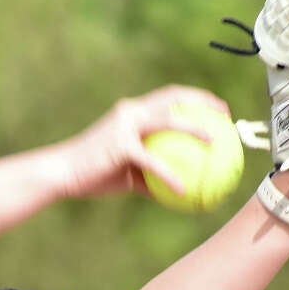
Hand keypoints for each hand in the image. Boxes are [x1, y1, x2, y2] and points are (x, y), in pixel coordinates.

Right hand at [55, 85, 230, 199]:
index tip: (218, 110)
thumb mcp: (128, 175)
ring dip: (194, 128)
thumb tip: (178, 192)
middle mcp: (130, 112)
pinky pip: (152, 162)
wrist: (63, 174)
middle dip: (203, 101)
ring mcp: (125, 126)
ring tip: (215, 143)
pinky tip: (183, 191)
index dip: (196, 98)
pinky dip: (169, 176)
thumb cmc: (95, 175)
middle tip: (225, 115)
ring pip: (167, 120)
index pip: (169, 97)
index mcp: (132, 113)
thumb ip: (152, 177)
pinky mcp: (120, 146)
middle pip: (174, 97)